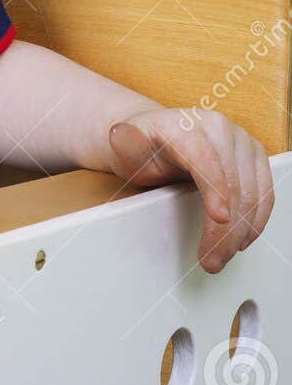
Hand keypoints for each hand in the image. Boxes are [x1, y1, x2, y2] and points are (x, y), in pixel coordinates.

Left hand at [106, 108, 274, 272]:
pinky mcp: (254, 155)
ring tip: (221, 256)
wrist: (155, 134)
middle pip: (233, 183)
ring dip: (241, 230)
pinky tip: (241, 239)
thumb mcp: (125, 147)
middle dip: (225, 228)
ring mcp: (241, 140)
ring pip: (253, 192)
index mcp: (187, 125)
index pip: (207, 161)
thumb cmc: (141, 145)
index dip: (216, 191)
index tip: (220, 220)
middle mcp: (219, 128)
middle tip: (210, 259)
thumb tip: (119, 133)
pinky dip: (256, 219)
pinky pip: (264, 192)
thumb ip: (125, 144)